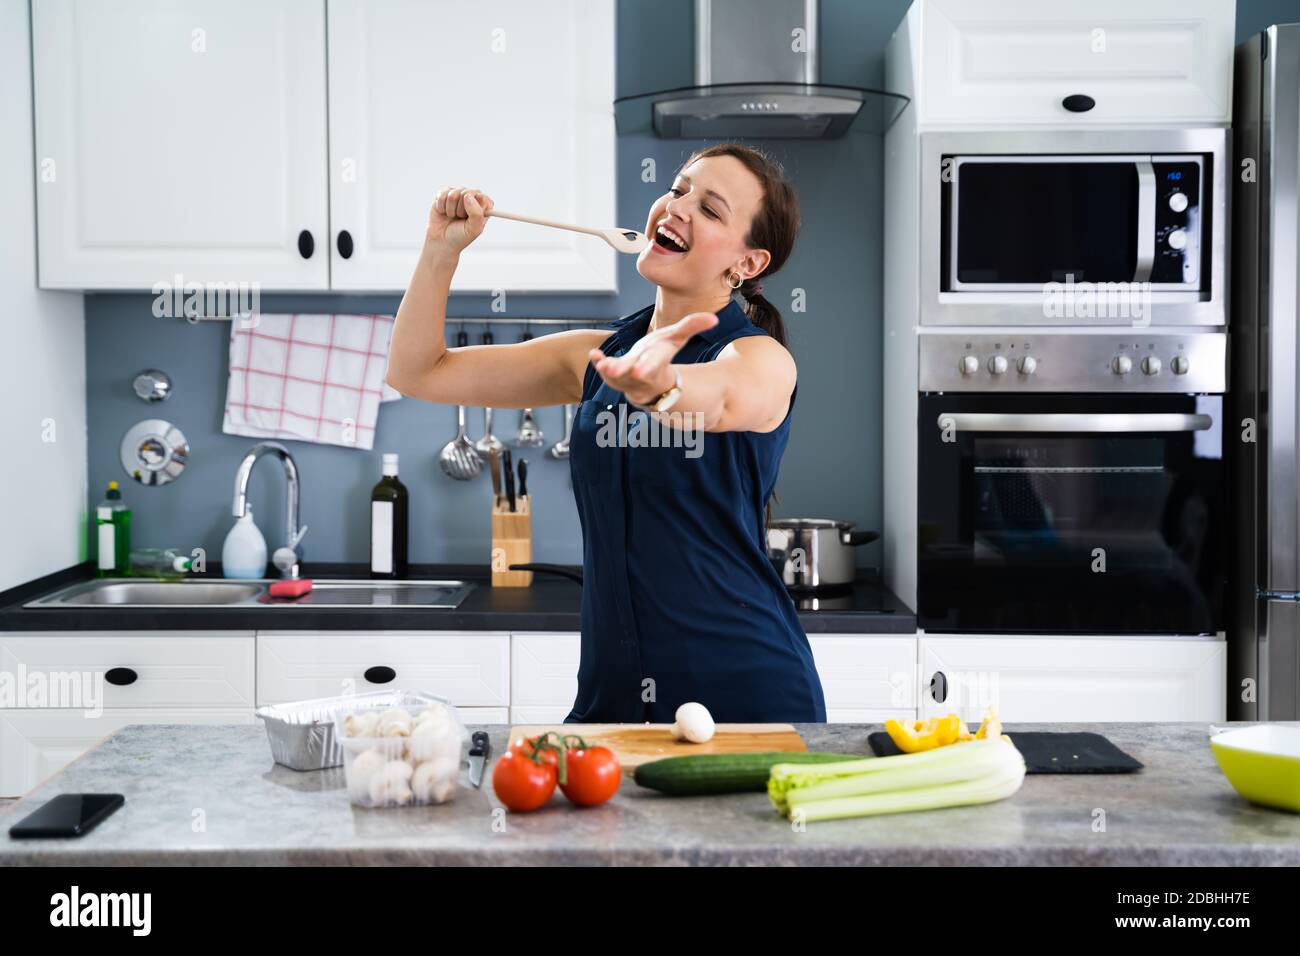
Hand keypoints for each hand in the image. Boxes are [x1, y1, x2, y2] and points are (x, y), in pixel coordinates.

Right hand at [426, 187, 494, 254]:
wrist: (441, 241)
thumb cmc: (460, 237)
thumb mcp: (474, 229)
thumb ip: (476, 213)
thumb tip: (468, 196)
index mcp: (483, 207)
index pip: (483, 197)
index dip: (475, 207)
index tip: (470, 218)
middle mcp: (471, 199)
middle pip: (467, 193)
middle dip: (461, 209)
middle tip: (460, 218)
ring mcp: (458, 195)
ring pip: (453, 193)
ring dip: (451, 209)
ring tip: (452, 217)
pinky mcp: (445, 194)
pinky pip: (443, 193)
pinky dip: (441, 206)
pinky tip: (443, 212)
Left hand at [589, 311, 718, 404]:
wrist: (649, 378)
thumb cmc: (661, 354)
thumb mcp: (676, 338)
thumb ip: (692, 327)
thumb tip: (713, 318)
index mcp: (658, 362)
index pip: (654, 365)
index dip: (647, 367)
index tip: (639, 370)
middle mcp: (642, 373)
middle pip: (633, 376)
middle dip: (624, 373)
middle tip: (613, 370)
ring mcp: (626, 378)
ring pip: (617, 378)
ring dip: (609, 371)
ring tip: (602, 363)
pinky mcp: (613, 376)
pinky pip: (605, 371)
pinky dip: (599, 363)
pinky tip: (595, 354)